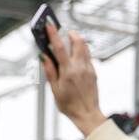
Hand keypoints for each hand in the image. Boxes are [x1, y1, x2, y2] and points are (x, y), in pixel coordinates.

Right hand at [42, 23, 106, 137]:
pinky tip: (76, 54)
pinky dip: (82, 51)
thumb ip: (50, 71)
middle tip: (64, 31)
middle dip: (70, 33)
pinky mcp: (94, 73)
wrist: (88, 115)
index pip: (60, 48)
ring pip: (85, 47)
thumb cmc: (70, 106)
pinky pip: (88, 56)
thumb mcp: (55, 90)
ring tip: (70, 39)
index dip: (53, 34)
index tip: (49, 24)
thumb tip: (45, 57)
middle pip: (77, 42)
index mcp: (68, 72)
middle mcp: (80, 68)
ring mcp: (88, 69)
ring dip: (77, 40)